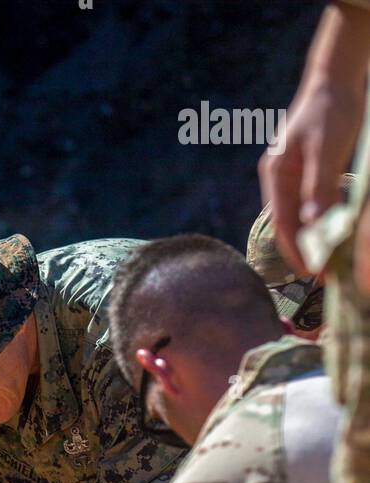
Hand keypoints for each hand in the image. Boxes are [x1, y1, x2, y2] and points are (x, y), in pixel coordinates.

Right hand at [258, 5, 369, 275]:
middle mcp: (279, 179)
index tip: (312, 273)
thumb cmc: (331, 109)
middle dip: (304, 251)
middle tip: (323, 275)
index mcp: (277, 175)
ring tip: (330, 261)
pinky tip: (333, 234)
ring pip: (299, 218)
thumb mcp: (326, 149)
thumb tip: (313, 226)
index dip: (296, 251)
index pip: (282, 224)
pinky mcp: (307, 173)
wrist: (337, 76)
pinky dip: (321, 222)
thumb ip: (319, 187)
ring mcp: (292, 176)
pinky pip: (311, 206)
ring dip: (313, 240)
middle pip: (288, 225)